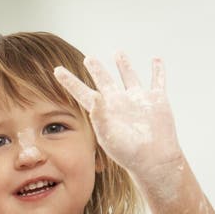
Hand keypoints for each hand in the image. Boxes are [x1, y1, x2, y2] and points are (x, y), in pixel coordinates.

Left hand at [54, 52, 181, 180]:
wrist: (153, 160)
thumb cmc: (129, 153)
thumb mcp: (109, 135)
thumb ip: (100, 117)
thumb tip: (95, 99)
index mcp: (103, 111)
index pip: (82, 92)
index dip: (69, 81)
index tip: (57, 70)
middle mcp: (119, 103)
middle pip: (105, 81)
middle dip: (97, 69)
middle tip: (88, 58)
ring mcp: (138, 100)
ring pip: (129, 77)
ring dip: (124, 65)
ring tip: (118, 53)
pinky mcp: (156, 100)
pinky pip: (157, 81)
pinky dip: (158, 70)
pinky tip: (156, 60)